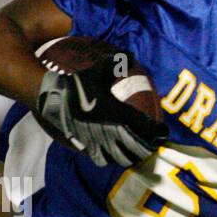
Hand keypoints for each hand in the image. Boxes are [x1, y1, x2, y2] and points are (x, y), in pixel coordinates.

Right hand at [36, 57, 165, 167]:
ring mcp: (100, 142)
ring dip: (132, 156)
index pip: (147, 128)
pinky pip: (104, 161)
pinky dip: (112, 160)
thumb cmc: (79, 85)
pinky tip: (114, 155)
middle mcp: (113, 131)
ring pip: (123, 158)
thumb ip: (116, 64)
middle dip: (147, 148)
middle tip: (152, 145)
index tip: (163, 132)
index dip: (158, 132)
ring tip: (136, 153)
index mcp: (120, 114)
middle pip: (139, 148)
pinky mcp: (88, 148)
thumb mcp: (99, 71)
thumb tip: (131, 55)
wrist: (53, 98)